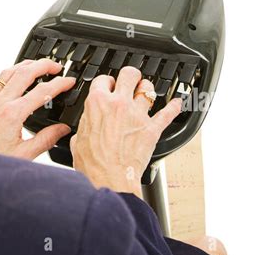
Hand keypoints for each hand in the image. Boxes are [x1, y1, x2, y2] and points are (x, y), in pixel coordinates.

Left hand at [0, 58, 74, 158]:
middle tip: (57, 66)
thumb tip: (62, 130)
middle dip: (44, 65)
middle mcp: (1, 103)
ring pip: (11, 72)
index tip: (69, 81)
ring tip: (40, 64)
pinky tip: (18, 74)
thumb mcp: (23, 155)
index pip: (42, 91)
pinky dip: (12, 72)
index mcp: (13, 114)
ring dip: (27, 65)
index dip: (59, 84)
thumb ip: (45, 140)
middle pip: (26, 72)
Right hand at [70, 66, 182, 196]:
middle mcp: (119, 104)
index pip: (103, 79)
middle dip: (130, 76)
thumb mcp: (78, 140)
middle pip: (129, 75)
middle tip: (130, 80)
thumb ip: (85, 126)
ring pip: (148, 89)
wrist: (109, 180)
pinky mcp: (151, 129)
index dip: (106, 82)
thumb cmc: (93, 164)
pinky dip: (174, 107)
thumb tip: (86, 125)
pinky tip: (177, 103)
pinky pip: (167, 113)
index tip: (108, 86)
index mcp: (97, 104)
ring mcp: (137, 115)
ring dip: (147, 89)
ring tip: (147, 91)